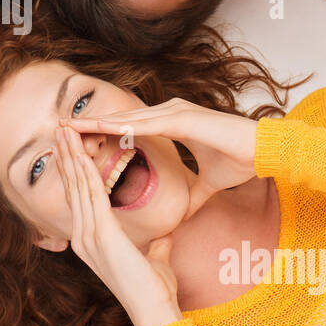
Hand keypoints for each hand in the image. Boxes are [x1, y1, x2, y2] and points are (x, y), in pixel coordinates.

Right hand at [55, 127, 180, 325]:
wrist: (155, 312)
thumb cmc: (155, 291)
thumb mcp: (154, 260)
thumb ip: (156, 245)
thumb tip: (166, 235)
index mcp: (91, 241)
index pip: (80, 197)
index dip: (75, 170)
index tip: (73, 146)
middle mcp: (83, 237)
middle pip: (72, 187)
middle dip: (67, 155)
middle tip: (61, 128)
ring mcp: (89, 236)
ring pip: (77, 186)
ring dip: (71, 155)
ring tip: (66, 130)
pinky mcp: (101, 234)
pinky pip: (90, 194)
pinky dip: (85, 170)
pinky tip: (81, 151)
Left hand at [64, 98, 257, 212]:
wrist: (266, 153)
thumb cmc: (240, 161)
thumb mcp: (208, 184)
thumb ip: (194, 195)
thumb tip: (184, 213)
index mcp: (171, 124)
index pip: (128, 129)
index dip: (103, 134)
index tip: (78, 141)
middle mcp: (170, 113)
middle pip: (121, 119)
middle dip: (91, 124)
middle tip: (59, 128)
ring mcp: (176, 112)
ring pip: (128, 117)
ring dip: (99, 121)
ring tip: (71, 126)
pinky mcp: (184, 117)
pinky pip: (147, 121)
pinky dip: (123, 124)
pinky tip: (102, 127)